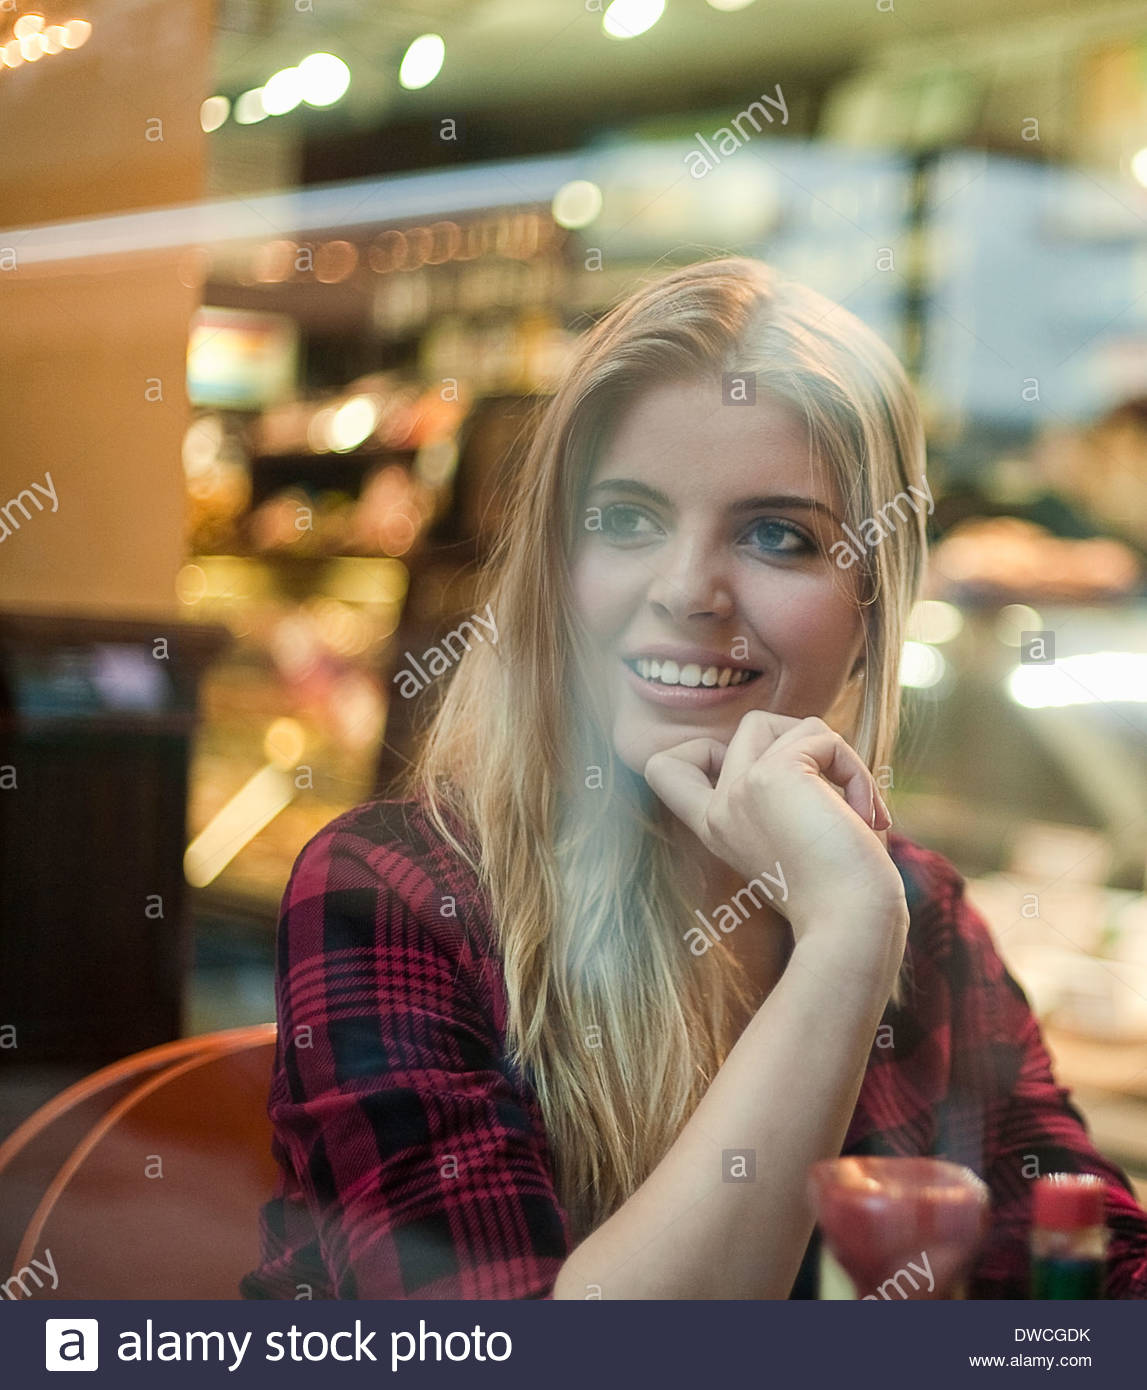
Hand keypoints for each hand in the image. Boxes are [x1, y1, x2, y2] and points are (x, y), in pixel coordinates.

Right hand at [643, 713, 908, 957]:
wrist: (852, 924)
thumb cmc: (840, 892)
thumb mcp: (790, 837)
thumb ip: (779, 797)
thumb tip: (809, 738)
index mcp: (716, 828)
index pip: (663, 767)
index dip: (705, 748)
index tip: (761, 778)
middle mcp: (719, 808)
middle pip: (750, 725)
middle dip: (802, 741)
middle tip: (833, 790)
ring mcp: (738, 790)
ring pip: (790, 724)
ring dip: (837, 755)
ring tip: (859, 806)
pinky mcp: (772, 776)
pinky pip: (822, 738)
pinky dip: (855, 769)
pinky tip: (867, 816)